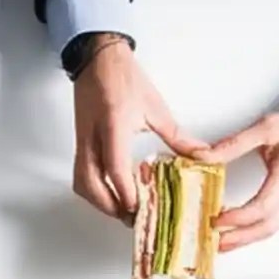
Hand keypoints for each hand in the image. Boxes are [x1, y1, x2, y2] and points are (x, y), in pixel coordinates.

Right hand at [72, 36, 204, 223]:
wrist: (97, 61)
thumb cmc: (125, 79)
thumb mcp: (156, 108)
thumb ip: (177, 137)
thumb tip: (199, 157)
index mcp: (113, 124)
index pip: (114, 168)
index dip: (126, 191)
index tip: (140, 207)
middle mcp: (92, 137)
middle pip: (91, 184)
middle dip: (111, 206)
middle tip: (133, 217)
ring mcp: (82, 142)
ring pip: (82, 184)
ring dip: (100, 202)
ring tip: (122, 209)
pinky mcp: (79, 144)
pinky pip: (81, 176)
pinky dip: (94, 191)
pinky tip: (111, 193)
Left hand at [195, 102, 278, 250]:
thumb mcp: (267, 127)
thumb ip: (234, 144)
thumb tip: (204, 156)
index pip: (264, 207)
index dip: (239, 217)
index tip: (216, 218)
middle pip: (267, 227)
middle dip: (238, 238)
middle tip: (211, 241)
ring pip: (269, 228)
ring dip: (243, 239)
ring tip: (217, 242)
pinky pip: (270, 223)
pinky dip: (250, 232)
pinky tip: (233, 230)